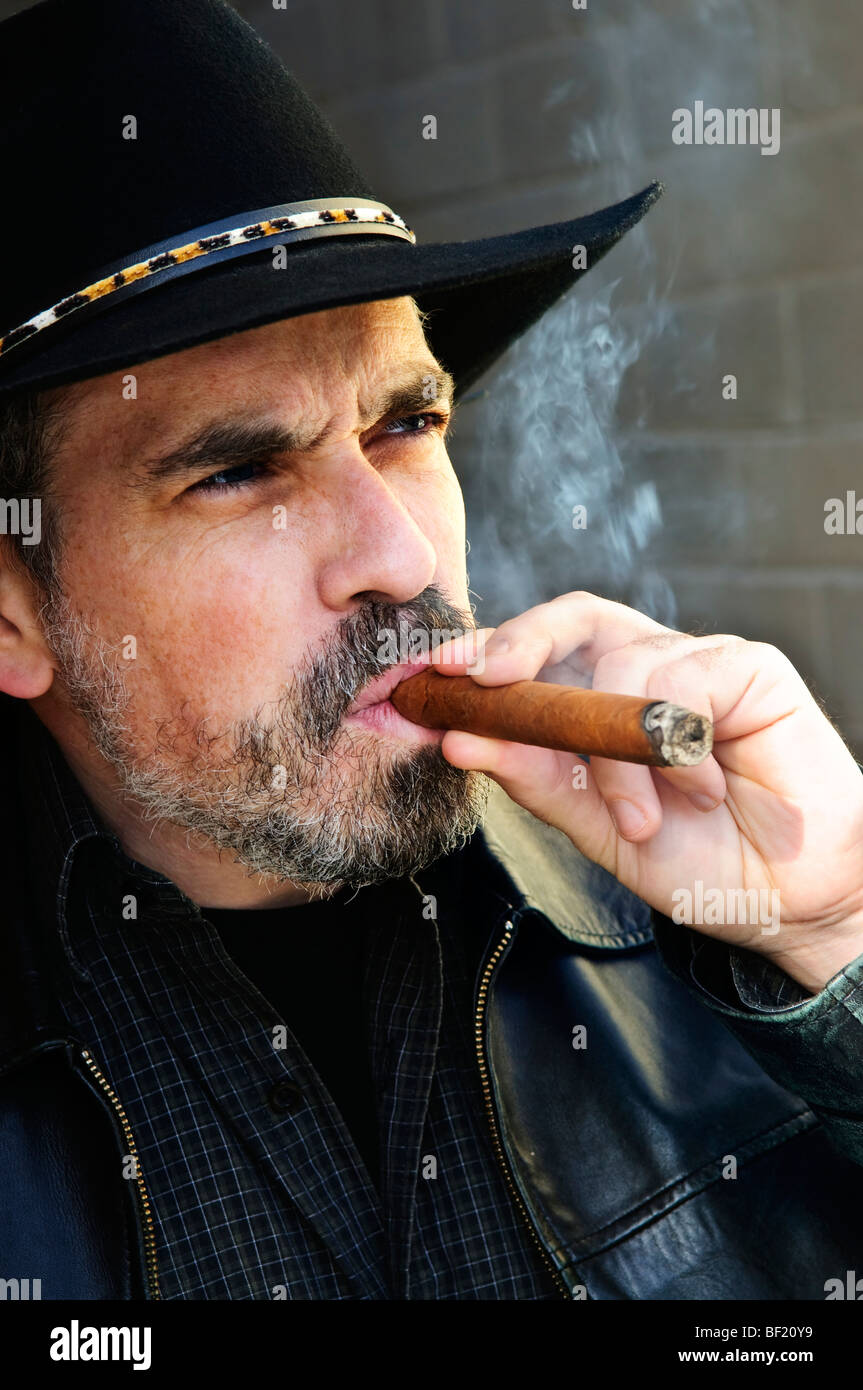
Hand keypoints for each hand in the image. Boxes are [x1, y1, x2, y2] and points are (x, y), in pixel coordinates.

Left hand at [431, 592, 862, 993]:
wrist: (787, 902)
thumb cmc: (698, 860)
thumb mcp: (597, 828)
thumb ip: (536, 780)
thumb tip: (459, 739)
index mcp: (604, 701)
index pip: (539, 654)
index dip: (487, 655)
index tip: (433, 676)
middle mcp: (646, 672)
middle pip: (574, 616)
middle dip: (520, 639)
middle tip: (486, 680)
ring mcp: (698, 663)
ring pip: (622, 659)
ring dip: (614, 749)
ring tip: (636, 816)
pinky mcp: (749, 668)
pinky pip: (686, 676)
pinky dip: (673, 739)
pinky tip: (695, 788)